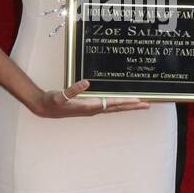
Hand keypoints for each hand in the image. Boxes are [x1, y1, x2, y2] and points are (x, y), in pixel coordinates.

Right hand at [32, 80, 149, 118]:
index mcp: (89, 106)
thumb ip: (72, 90)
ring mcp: (93, 109)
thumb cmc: (53, 102)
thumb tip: (86, 82)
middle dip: (133, 106)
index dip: (125, 101)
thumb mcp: (60, 96)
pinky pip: (108, 105)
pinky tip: (123, 100)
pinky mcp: (90, 107)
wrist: (45, 109)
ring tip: (140, 104)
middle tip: (148, 104)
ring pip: (115, 108)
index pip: (112, 103)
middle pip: (118, 108)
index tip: (137, 100)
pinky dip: (118, 103)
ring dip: (128, 106)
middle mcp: (94, 109)